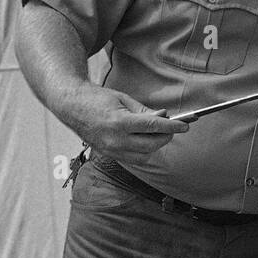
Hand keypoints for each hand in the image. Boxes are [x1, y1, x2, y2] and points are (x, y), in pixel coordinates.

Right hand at [67, 85, 187, 163]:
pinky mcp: (108, 155)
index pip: (154, 127)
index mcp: (119, 122)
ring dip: (156, 144)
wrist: (71, 107)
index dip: (173, 126)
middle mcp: (115, 140)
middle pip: (152, 144)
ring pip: (145, 155)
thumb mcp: (124, 99)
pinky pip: (134, 158)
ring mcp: (111, 150)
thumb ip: (145, 111)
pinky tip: (145, 139)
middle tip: (172, 127)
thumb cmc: (98, 99)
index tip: (186, 126)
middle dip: (166, 136)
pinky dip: (144, 150)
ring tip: (157, 132)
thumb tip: (164, 118)